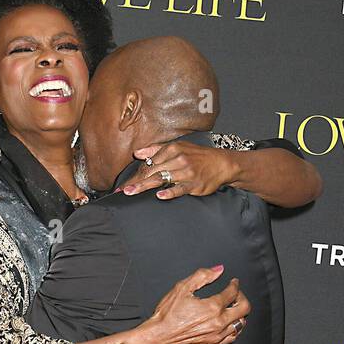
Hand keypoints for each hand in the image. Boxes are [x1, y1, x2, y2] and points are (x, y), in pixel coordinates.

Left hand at [121, 142, 239, 199]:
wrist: (221, 163)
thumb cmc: (197, 156)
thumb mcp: (179, 147)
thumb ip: (157, 150)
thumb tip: (138, 153)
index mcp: (172, 149)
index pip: (149, 163)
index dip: (135, 174)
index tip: (123, 184)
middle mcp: (178, 159)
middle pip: (152, 171)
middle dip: (135, 181)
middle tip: (121, 191)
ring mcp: (186, 172)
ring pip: (162, 179)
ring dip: (145, 186)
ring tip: (131, 192)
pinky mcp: (194, 184)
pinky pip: (180, 188)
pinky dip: (170, 191)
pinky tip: (160, 195)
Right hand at [141, 265, 249, 343]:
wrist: (159, 336)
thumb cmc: (168, 314)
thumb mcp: (182, 288)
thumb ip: (202, 276)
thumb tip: (218, 269)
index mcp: (212, 307)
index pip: (233, 292)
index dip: (235, 285)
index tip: (233, 282)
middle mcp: (218, 323)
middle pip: (244, 309)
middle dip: (242, 298)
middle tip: (236, 294)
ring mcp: (217, 336)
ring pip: (240, 324)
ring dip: (239, 314)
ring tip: (232, 308)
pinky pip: (232, 337)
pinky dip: (233, 329)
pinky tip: (228, 323)